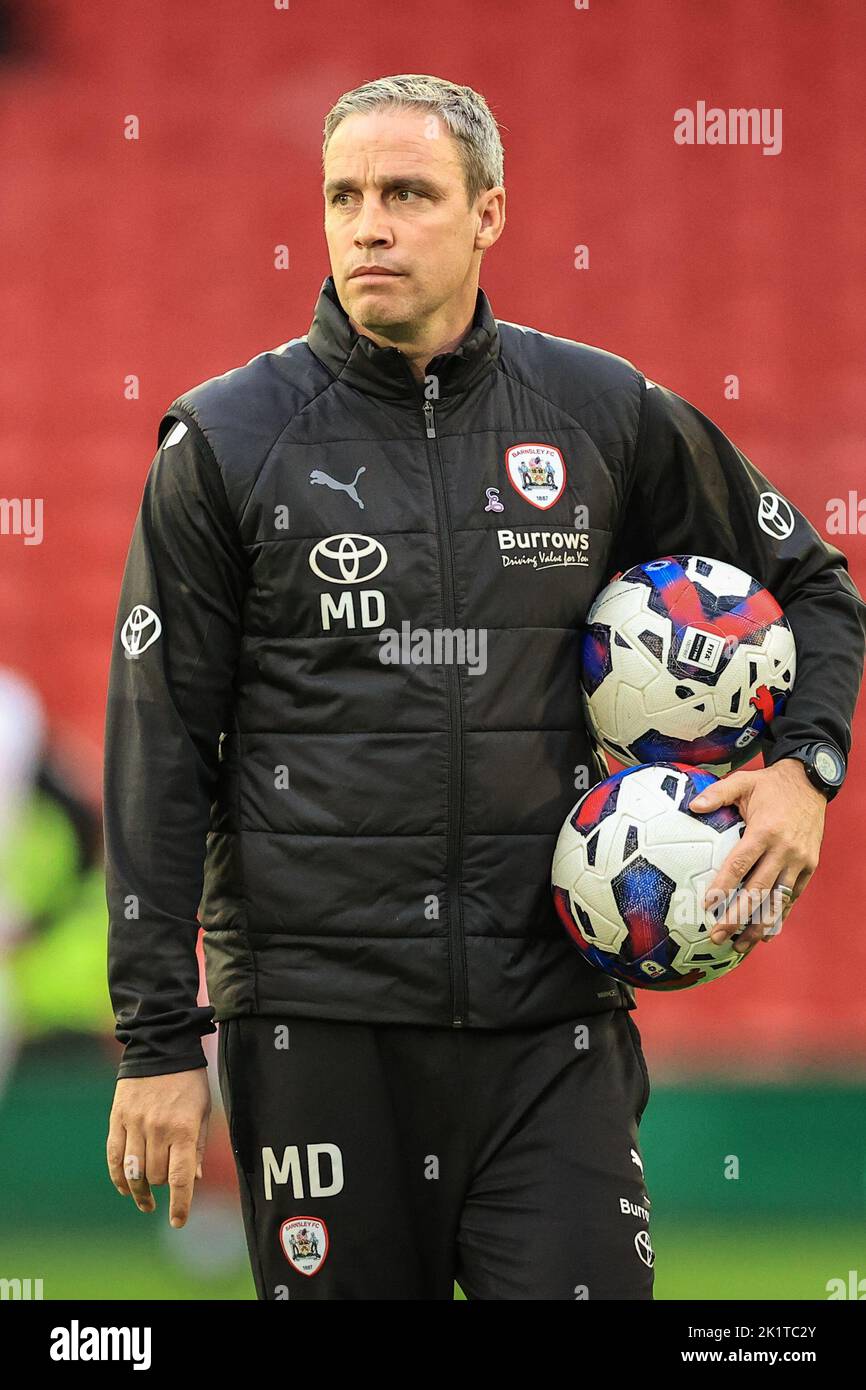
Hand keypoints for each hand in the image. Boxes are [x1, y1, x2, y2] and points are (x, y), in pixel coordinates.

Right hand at [106, 1068, 210, 1227]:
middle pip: (155, 1176)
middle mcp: (158, 1129)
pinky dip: (119, 1177)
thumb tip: (193, 1180)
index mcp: (183, 1129)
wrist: (161, 1048)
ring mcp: (135, 1124)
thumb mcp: (202, 1110)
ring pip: (134, 1172)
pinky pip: (115, 1157)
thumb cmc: (189, 1081)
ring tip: (146, 1201)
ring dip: (139, 1191)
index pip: (180, 1178)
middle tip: (168, 1183)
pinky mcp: (117, 1119)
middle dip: (163, 1186)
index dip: (180, 1205)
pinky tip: (126, 1187)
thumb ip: (196, 1146)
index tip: (177, 1222)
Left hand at [689, 759, 826, 954]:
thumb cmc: (771, 784)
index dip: (724, 886)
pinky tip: (765, 934)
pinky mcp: (810, 866)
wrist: (811, 782)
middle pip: (758, 889)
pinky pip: (793, 896)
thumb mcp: (743, 781)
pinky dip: (780, 916)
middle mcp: (785, 849)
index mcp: (765, 830)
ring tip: (740, 945)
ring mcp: (800, 860)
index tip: (708, 905)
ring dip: (759, 925)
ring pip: (778, 900)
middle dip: (738, 916)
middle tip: (717, 935)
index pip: (740, 864)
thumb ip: (717, 793)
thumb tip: (692, 806)